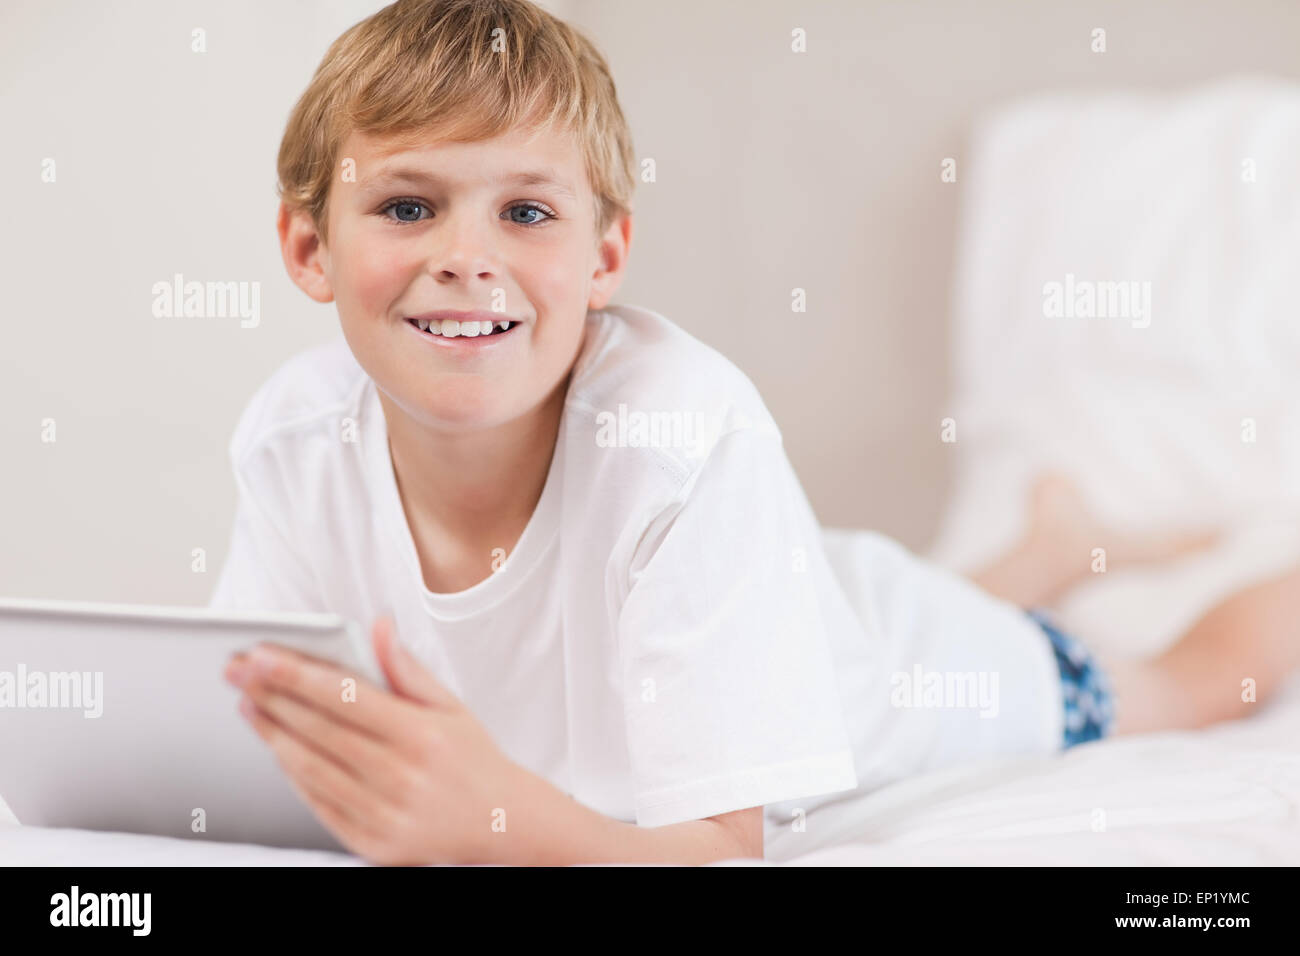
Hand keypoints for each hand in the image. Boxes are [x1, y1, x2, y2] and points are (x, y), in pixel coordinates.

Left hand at [223, 616, 519, 864]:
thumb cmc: (472, 759)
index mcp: (422, 735)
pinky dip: (292, 774)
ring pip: (310, 769)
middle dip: (271, 696)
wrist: (501, 825)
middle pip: (319, 730)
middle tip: (238, 671)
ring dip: (272, 734)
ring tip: (247, 704)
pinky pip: (318, 804)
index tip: (262, 654)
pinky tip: (277, 748)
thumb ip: (407, 668)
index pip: (345, 697)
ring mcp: (384, 814)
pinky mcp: (372, 843)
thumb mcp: (451, 706)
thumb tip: (378, 627)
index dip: (297, 674)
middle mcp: (401, 776)